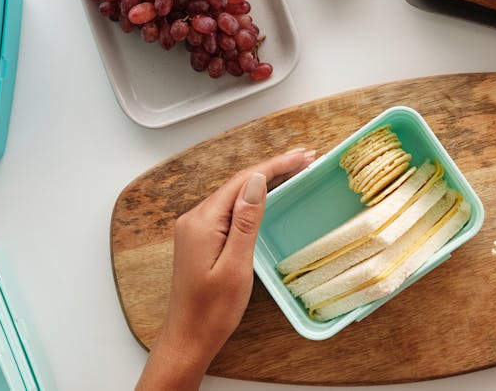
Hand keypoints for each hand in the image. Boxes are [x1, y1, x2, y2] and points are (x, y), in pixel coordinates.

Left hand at [136, 148, 315, 390]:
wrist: (188, 339)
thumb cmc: (212, 311)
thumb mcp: (236, 266)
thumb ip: (246, 221)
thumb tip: (257, 181)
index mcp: (202, 222)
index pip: (243, 181)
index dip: (276, 165)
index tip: (303, 155)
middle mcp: (195, 218)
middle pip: (239, 183)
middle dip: (274, 168)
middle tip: (308, 158)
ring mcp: (196, 228)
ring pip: (235, 195)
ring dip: (265, 181)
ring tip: (295, 170)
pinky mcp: (201, 239)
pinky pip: (229, 209)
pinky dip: (252, 199)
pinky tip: (268, 196)